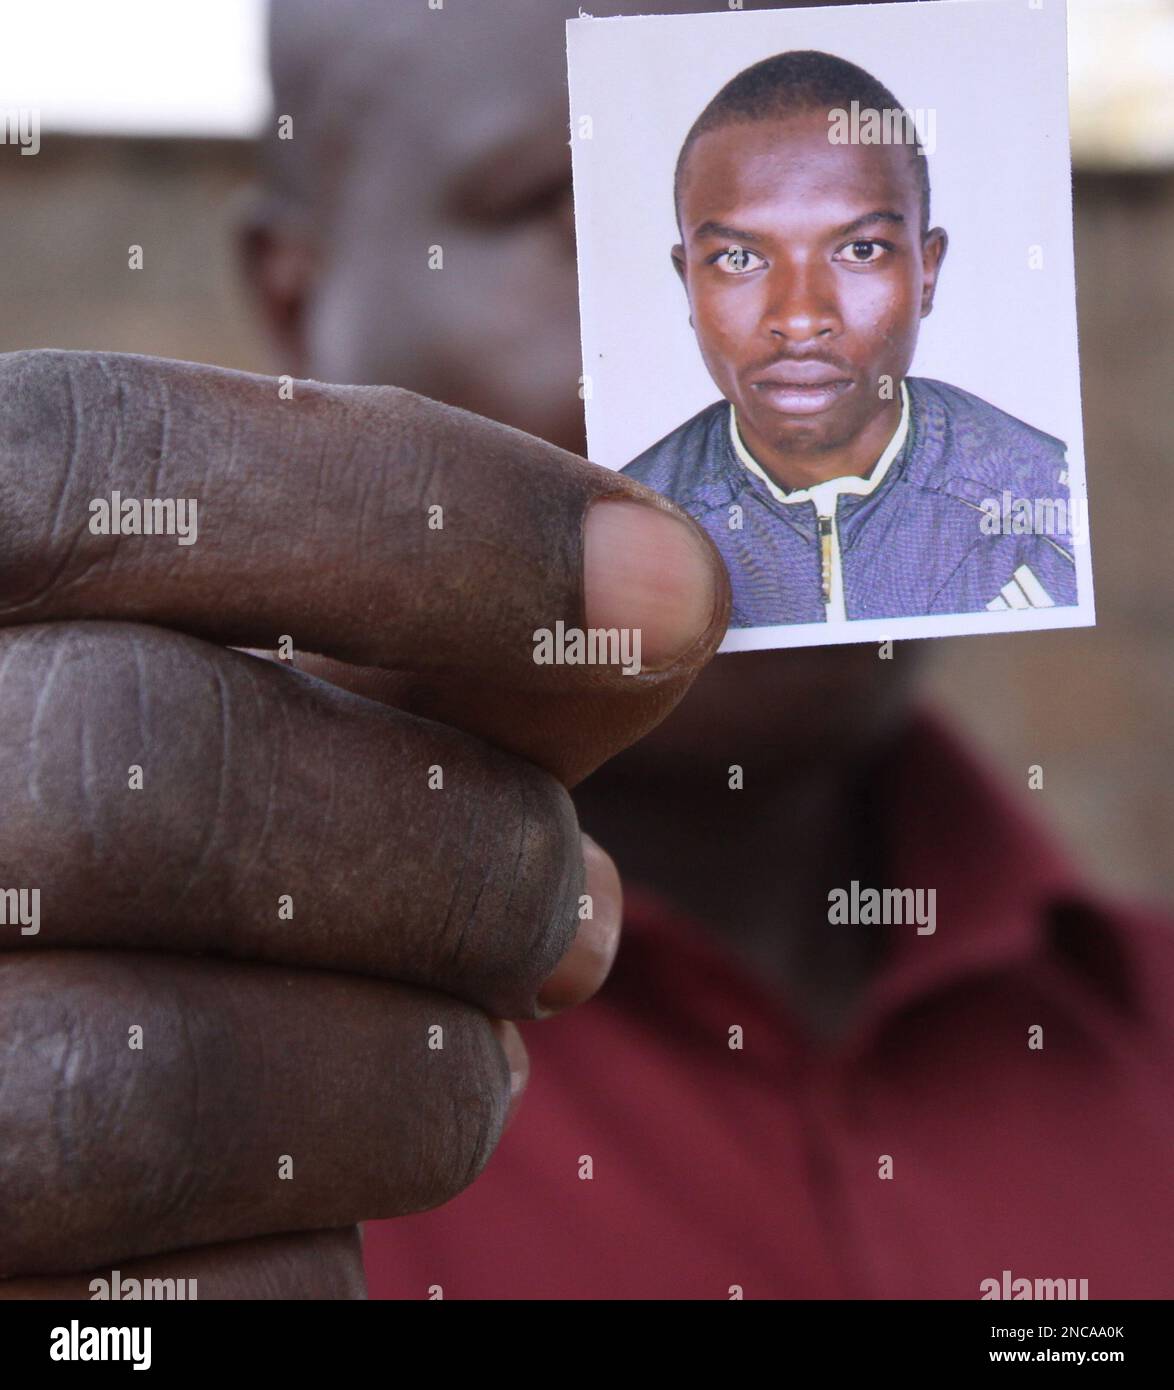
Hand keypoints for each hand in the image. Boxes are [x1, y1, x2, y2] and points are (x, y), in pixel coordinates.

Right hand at [0, 350, 727, 1297]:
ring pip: (161, 1082)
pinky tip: (341, 1174)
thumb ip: (437, 647)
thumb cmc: (154, 833)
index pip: (115, 467)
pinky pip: (188, 1304)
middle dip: (459, 850)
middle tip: (578, 908)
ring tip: (475, 1056)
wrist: (13, 1021)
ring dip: (421, 1075)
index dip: (431, 514)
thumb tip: (662, 605)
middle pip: (150, 772)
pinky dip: (331, 1236)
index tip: (677, 586)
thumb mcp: (254, 694)